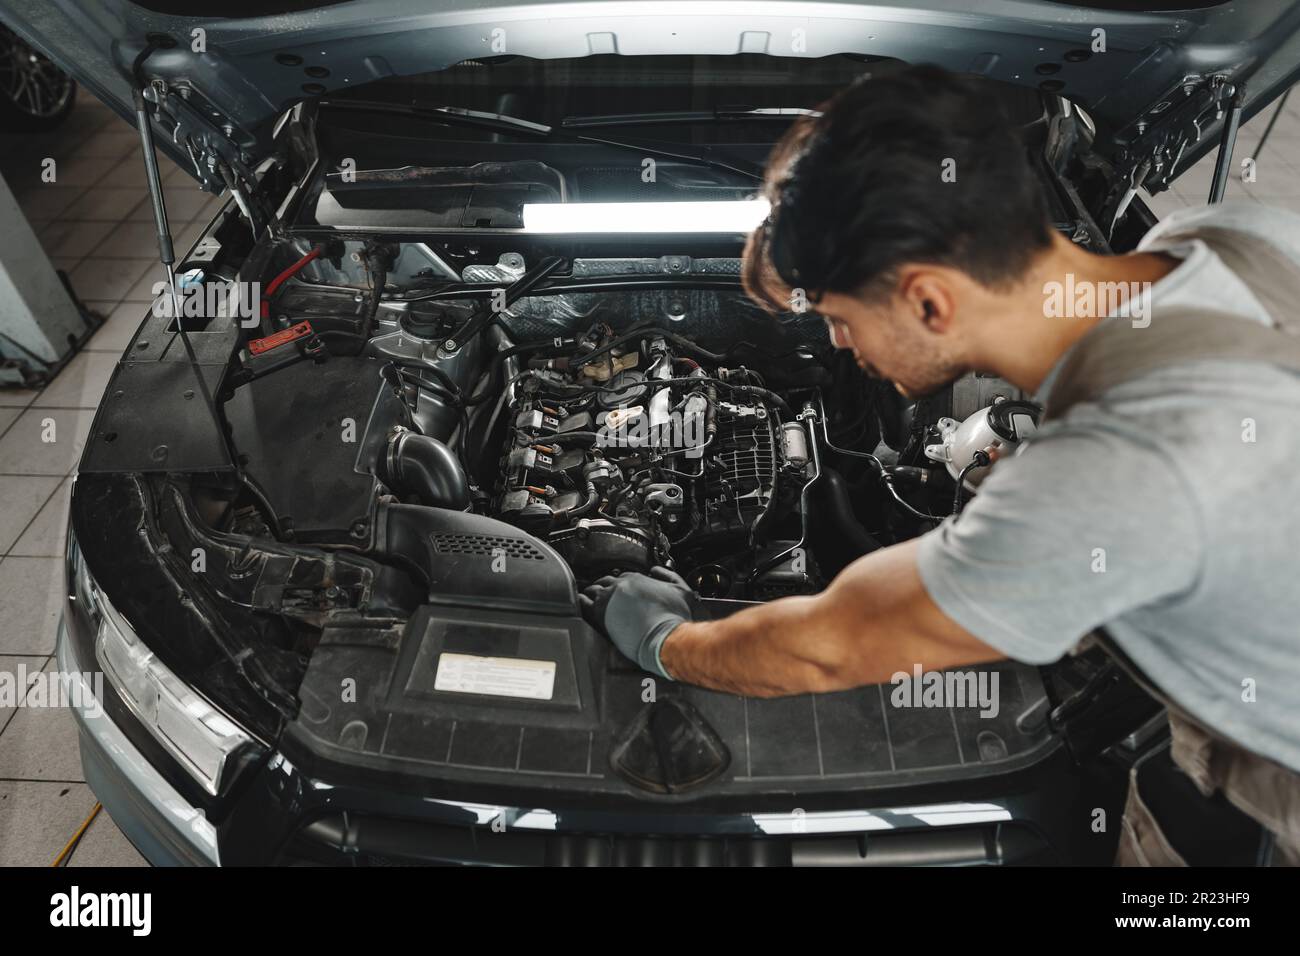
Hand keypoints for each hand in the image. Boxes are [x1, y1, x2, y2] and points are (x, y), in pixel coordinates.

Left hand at [578, 567, 705, 678]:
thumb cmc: (673, 618)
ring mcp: (608, 600)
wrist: (665, 638)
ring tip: (590, 596)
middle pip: (606, 582)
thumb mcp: (681, 590)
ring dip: (592, 592)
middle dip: (606, 586)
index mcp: (637, 579)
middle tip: (605, 592)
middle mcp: (620, 586)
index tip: (622, 590)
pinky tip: (579, 602)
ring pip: (593, 590)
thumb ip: (668, 576)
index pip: (624, 577)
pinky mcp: (599, 616)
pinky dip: (580, 601)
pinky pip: (583, 603)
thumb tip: (656, 571)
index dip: (623, 584)